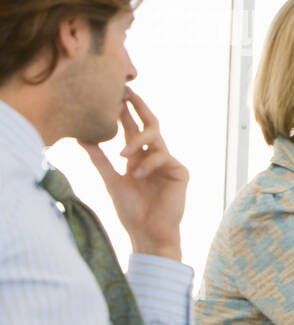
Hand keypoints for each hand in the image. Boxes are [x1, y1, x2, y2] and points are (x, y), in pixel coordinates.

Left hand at [81, 90, 187, 261]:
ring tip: (123, 156)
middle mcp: (155, 156)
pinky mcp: (180, 172)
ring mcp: (169, 163)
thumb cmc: (130, 210)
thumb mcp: (110, 181)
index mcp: (138, 156)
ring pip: (156, 138)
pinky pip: (164, 157)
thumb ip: (99, 159)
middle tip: (127, 91)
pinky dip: (149, 164)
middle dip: (139, 108)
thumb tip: (81, 138)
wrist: (147, 233)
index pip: (132, 128)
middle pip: (150, 124)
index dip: (125, 111)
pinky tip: (137, 175)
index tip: (114, 92)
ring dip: (138, 143)